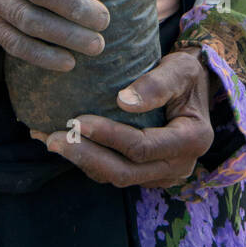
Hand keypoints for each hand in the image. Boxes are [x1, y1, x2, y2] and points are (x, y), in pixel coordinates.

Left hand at [32, 47, 214, 186]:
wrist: (193, 86)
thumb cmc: (186, 73)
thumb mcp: (179, 69)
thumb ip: (156, 84)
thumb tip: (123, 101)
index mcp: (192, 139)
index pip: (143, 147)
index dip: (109, 136)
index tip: (79, 120)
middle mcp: (179, 165)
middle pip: (126, 172)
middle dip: (87, 157)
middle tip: (54, 139)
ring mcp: (162, 174)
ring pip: (117, 178)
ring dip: (83, 162)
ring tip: (51, 141)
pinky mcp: (147, 174)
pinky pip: (115, 173)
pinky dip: (88, 161)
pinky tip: (64, 144)